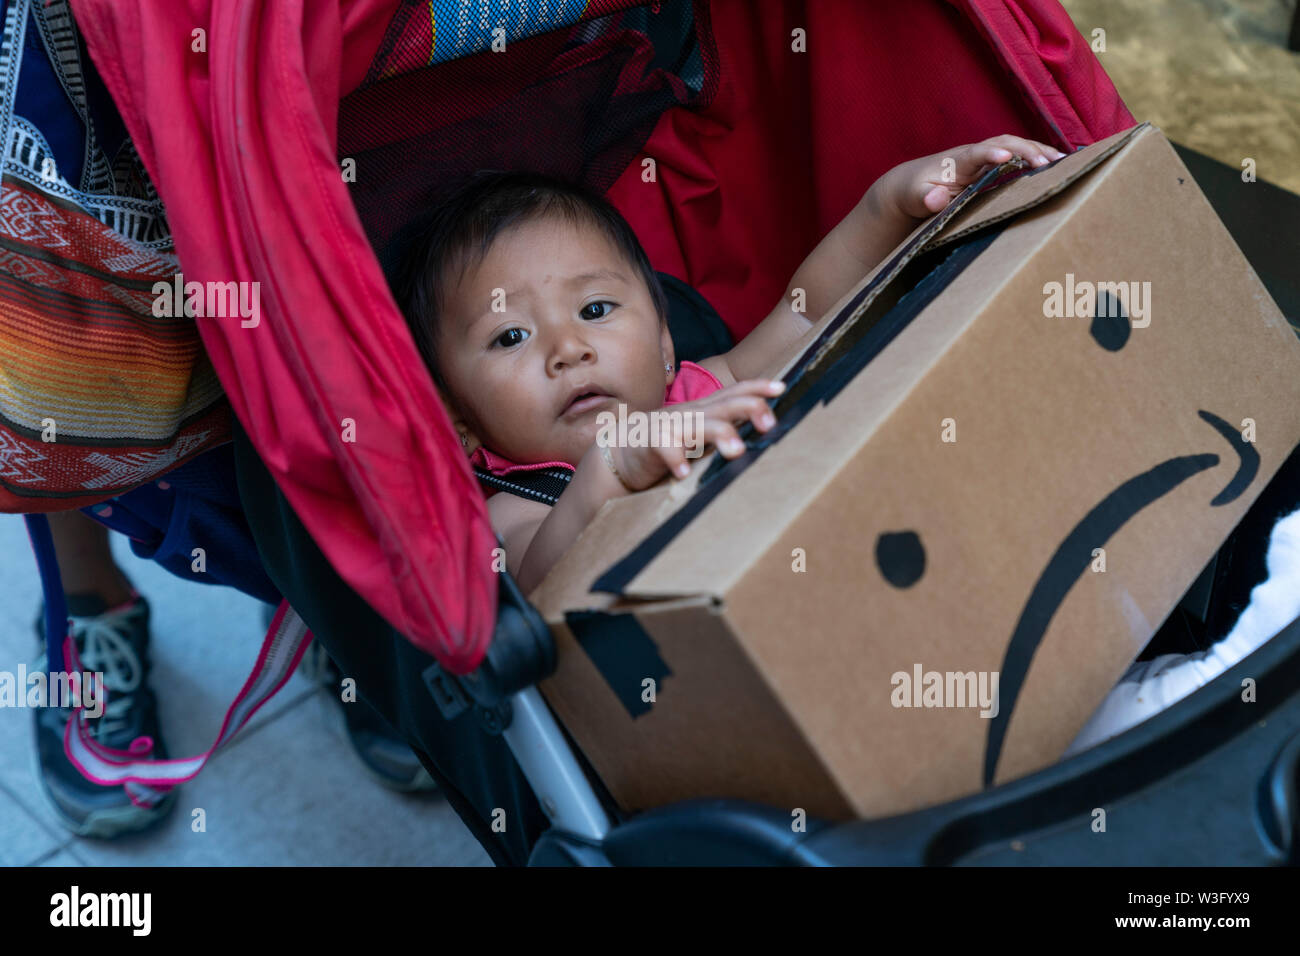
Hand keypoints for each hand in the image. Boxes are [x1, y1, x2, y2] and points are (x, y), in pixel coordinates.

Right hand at [606, 379, 785, 489]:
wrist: (620, 450)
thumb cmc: (667, 442)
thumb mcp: (698, 431)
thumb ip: (723, 428)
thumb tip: (762, 428)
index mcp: (705, 410)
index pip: (733, 392)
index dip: (756, 388)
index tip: (781, 387)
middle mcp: (691, 414)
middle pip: (724, 406)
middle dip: (748, 409)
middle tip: (769, 423)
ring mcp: (671, 427)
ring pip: (699, 426)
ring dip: (719, 435)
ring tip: (737, 450)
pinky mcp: (652, 444)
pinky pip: (664, 449)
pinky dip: (675, 460)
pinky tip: (684, 473)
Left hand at [877, 135, 1067, 219]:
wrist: (913, 182)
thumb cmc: (915, 192)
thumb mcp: (914, 198)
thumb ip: (924, 198)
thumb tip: (935, 199)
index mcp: (955, 162)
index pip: (974, 153)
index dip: (989, 153)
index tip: (1005, 156)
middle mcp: (973, 154)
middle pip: (1003, 143)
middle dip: (1026, 150)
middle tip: (1049, 164)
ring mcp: (984, 157)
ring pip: (1015, 146)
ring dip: (1039, 151)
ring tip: (1065, 162)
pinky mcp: (992, 164)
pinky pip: (1018, 155)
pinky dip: (1037, 157)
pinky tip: (1059, 165)